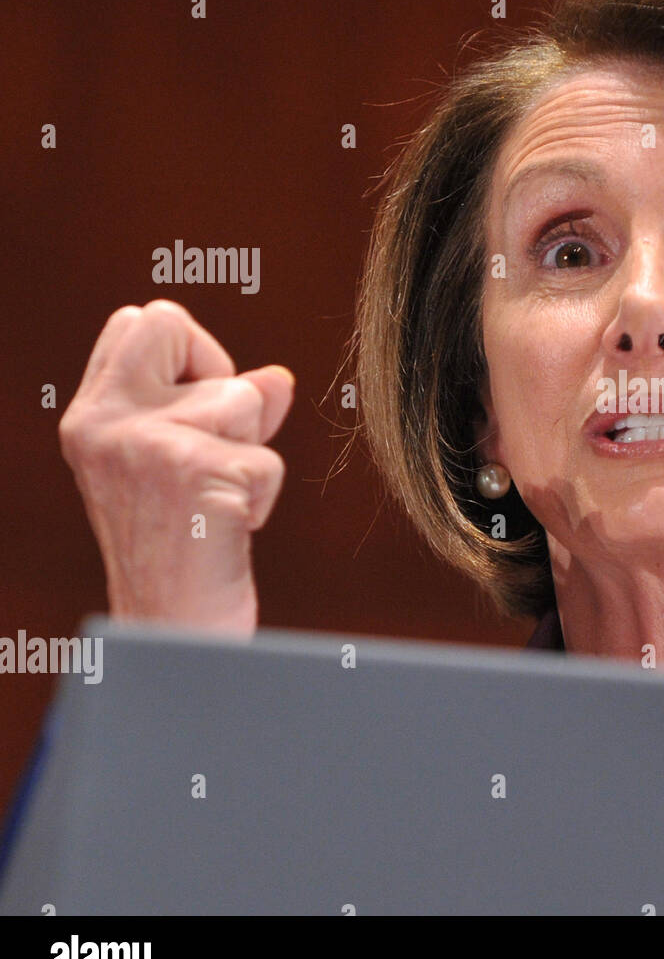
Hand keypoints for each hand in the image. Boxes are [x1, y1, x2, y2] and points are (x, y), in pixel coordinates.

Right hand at [58, 300, 293, 636]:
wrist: (170, 638)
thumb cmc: (182, 552)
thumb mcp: (190, 467)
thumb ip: (225, 412)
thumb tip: (277, 378)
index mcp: (91, 416)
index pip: (144, 321)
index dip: (192, 358)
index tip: (198, 418)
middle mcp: (103, 423)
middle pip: (171, 320)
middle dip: (216, 377)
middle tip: (213, 449)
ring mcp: (143, 446)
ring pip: (243, 398)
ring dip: (249, 456)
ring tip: (215, 506)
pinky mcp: (192, 474)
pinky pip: (266, 459)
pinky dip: (261, 497)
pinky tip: (226, 531)